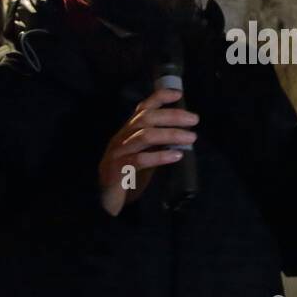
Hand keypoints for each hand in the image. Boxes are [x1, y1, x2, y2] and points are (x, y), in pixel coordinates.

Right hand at [97, 87, 198, 215]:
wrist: (102, 201)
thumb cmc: (126, 177)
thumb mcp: (142, 156)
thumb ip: (155, 145)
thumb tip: (182, 136)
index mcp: (127, 133)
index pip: (141, 108)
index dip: (159, 98)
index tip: (178, 95)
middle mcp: (121, 138)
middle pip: (146, 118)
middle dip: (172, 116)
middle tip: (194, 120)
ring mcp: (118, 153)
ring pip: (144, 136)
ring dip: (170, 134)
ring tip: (191, 137)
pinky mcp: (118, 170)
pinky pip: (140, 160)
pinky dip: (160, 156)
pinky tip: (176, 156)